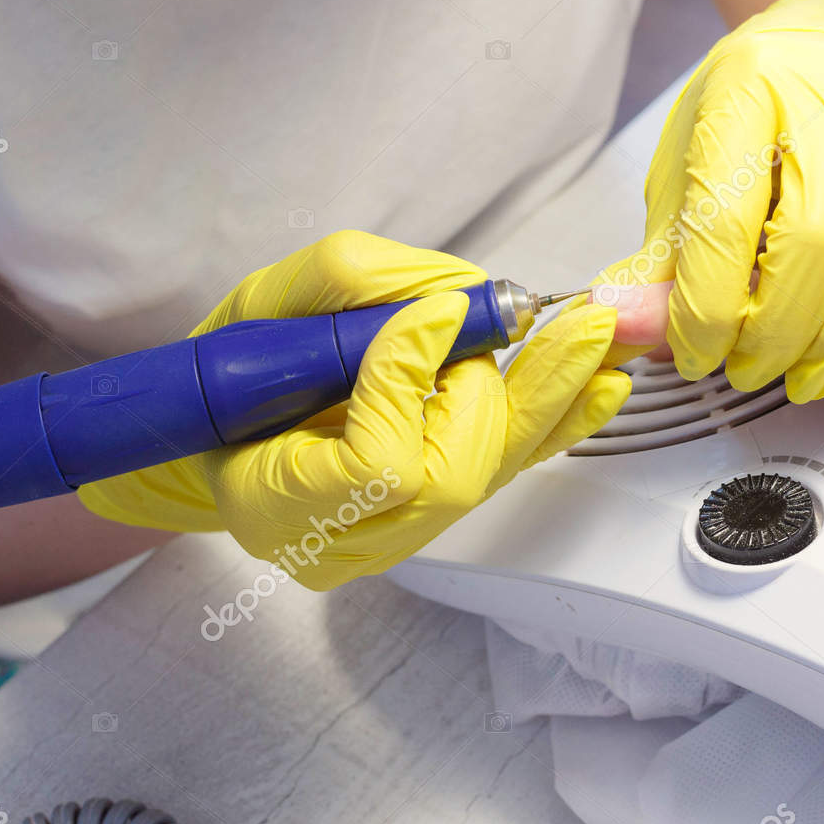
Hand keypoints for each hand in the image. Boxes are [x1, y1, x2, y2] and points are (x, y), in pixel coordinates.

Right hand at [79, 232, 629, 588]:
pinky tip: (605, 385)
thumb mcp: (263, 305)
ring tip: (595, 336)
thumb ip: (351, 285)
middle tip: (547, 319)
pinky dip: (561, 420)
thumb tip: (455, 295)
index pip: (377, 465)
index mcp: (277, 504)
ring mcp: (397, 534)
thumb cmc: (227, 377)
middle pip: (454, 477)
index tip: (429, 316)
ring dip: (550, 395)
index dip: (409, 385)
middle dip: (503, 389)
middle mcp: (346, 538)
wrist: (218, 431)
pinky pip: (509, 471)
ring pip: (492, 473)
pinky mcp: (438, 509)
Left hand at [603, 0, 823, 401]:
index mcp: (747, 88)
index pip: (724, 218)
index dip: (705, 308)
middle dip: (775, 331)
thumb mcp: (691, 161)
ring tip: (803, 376)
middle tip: (748, 371)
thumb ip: (663, 252)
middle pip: (812, 239)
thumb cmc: (760, 105)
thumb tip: (620, 322)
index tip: (694, 353)